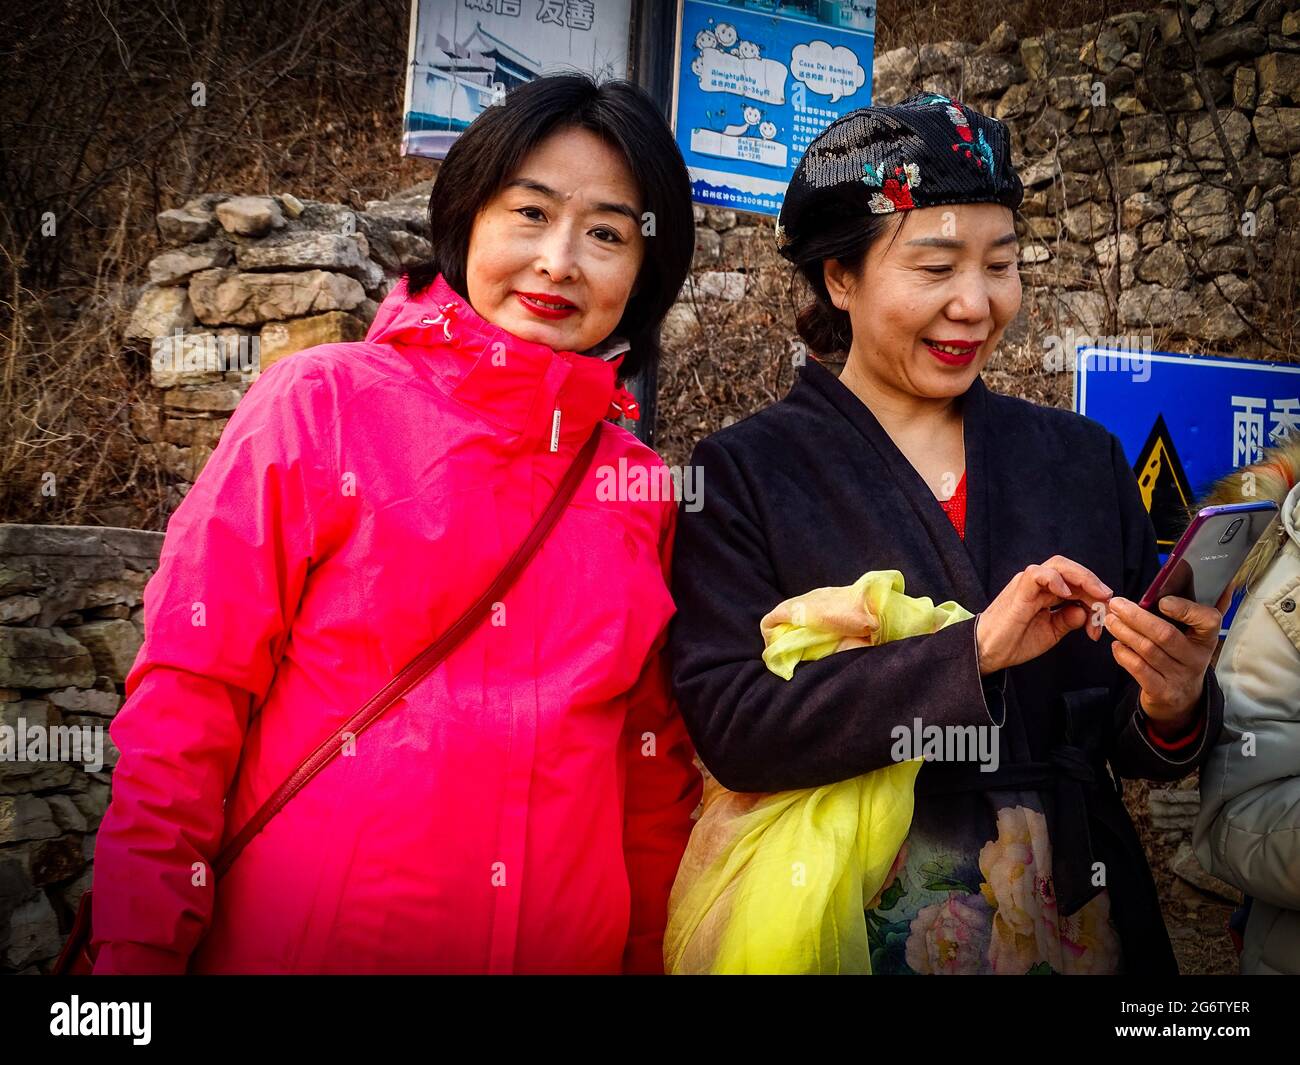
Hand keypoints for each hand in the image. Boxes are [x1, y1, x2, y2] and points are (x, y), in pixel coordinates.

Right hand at [975, 556, 1112, 673]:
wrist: (988, 652)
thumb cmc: (1014, 641)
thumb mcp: (1051, 632)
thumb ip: (1068, 619)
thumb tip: (1085, 610)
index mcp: (1047, 593)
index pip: (1076, 584)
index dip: (1094, 598)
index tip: (1103, 620)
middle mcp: (1038, 584)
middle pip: (1071, 569)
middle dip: (1093, 582)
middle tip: (1107, 599)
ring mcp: (1028, 584)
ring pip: (1058, 565)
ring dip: (1082, 579)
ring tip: (1096, 595)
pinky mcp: (1019, 590)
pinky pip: (1038, 574)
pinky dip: (1055, 579)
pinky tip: (1066, 593)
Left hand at [1101, 595, 1220, 735]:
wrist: (1182, 700)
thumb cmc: (1182, 656)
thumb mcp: (1196, 637)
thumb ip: (1199, 611)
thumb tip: (1220, 583)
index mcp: (1207, 638)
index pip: (1208, 620)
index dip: (1185, 609)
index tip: (1162, 600)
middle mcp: (1196, 658)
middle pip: (1165, 634)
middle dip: (1136, 617)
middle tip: (1116, 604)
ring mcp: (1179, 676)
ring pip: (1148, 649)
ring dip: (1124, 632)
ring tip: (1110, 620)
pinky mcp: (1161, 691)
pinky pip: (1138, 669)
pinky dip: (1123, 654)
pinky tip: (1115, 644)